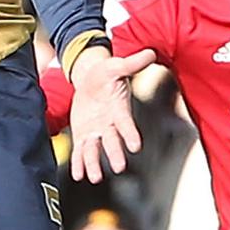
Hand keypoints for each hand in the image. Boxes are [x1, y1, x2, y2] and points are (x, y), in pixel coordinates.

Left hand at [68, 47, 156, 180]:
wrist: (90, 79)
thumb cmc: (107, 73)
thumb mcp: (116, 65)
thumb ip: (132, 62)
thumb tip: (151, 53)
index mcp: (119, 109)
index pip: (126, 123)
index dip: (131, 134)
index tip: (136, 147)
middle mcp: (109, 124)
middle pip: (113, 141)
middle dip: (115, 153)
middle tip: (119, 166)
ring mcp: (96, 131)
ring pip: (95, 150)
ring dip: (94, 163)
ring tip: (94, 177)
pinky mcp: (84, 134)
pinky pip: (81, 151)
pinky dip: (79, 163)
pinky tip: (78, 175)